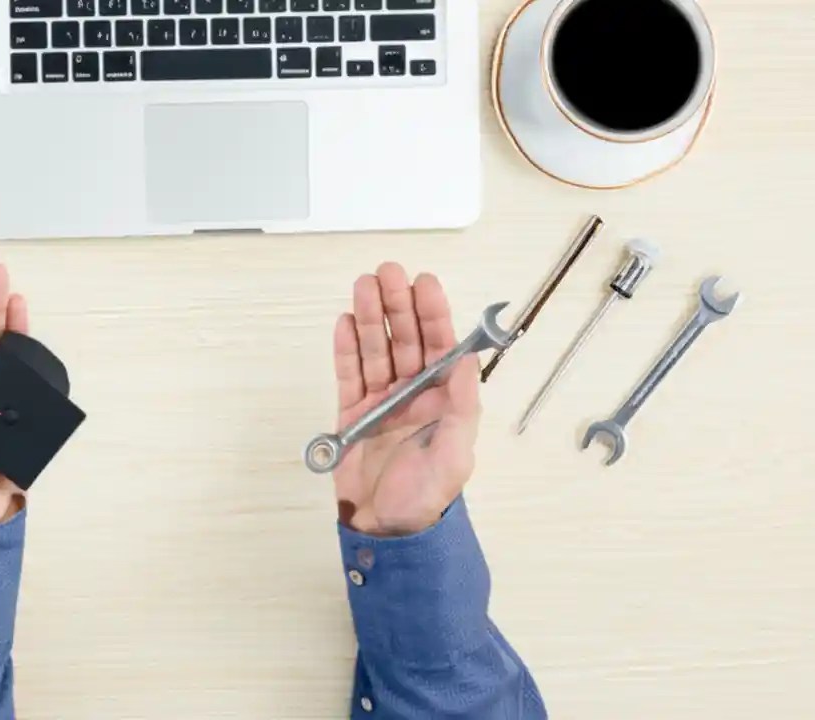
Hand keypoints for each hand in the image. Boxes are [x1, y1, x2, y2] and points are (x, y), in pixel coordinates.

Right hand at [331, 264, 481, 535]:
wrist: (386, 530)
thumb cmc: (427, 496)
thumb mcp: (456, 453)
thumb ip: (463, 406)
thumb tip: (469, 361)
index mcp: (444, 399)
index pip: (440, 346)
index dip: (432, 313)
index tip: (423, 283)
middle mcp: (413, 394)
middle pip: (405, 340)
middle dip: (397, 305)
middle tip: (387, 271)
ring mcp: (381, 402)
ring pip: (375, 350)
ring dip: (370, 317)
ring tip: (362, 287)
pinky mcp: (352, 414)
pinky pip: (349, 374)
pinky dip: (346, 348)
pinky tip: (346, 322)